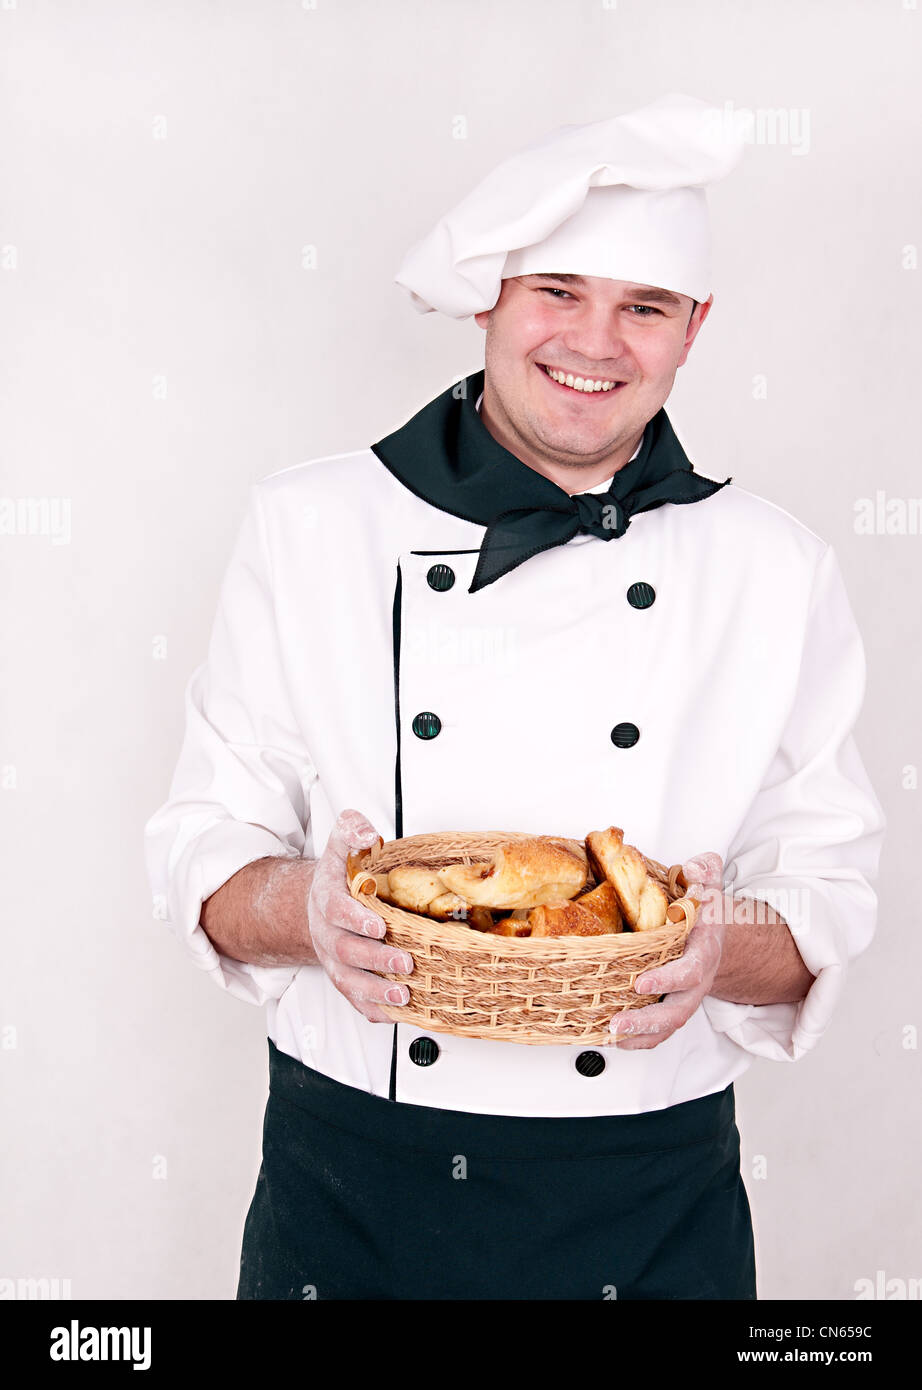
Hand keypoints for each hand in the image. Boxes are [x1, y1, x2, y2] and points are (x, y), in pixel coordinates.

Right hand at [308, 809, 413, 1022]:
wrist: (319, 905)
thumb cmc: (339, 877)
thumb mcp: (340, 845)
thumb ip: (351, 830)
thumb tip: (368, 833)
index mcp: (327, 900)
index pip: (336, 911)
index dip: (356, 920)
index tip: (379, 925)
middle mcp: (327, 935)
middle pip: (345, 952)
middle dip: (375, 959)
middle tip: (404, 963)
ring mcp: (335, 961)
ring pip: (349, 982)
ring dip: (376, 991)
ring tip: (403, 996)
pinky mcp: (346, 980)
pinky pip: (356, 1001)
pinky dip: (375, 1011)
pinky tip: (398, 1015)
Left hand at [610, 852, 726, 1049]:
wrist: (716, 935)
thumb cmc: (705, 912)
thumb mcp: (709, 884)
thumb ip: (705, 871)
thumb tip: (696, 867)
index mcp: (704, 951)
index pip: (690, 970)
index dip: (668, 979)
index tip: (641, 983)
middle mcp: (696, 981)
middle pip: (678, 1010)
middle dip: (648, 1021)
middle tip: (617, 1023)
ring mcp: (684, 997)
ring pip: (668, 1025)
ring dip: (640, 1035)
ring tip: (610, 1036)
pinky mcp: (671, 1005)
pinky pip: (659, 1031)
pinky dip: (638, 1040)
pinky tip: (613, 1040)